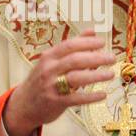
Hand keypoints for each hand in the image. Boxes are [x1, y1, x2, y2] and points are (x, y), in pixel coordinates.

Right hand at [2, 29, 116, 135]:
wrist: (24, 104)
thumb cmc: (42, 79)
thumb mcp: (52, 61)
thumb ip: (73, 47)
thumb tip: (92, 31)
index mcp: (49, 57)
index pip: (69, 45)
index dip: (87, 43)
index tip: (102, 43)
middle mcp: (49, 69)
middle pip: (75, 60)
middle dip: (96, 58)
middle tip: (112, 58)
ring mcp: (51, 86)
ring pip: (76, 78)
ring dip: (96, 76)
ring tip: (110, 74)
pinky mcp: (56, 102)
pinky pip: (76, 98)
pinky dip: (91, 96)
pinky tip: (103, 94)